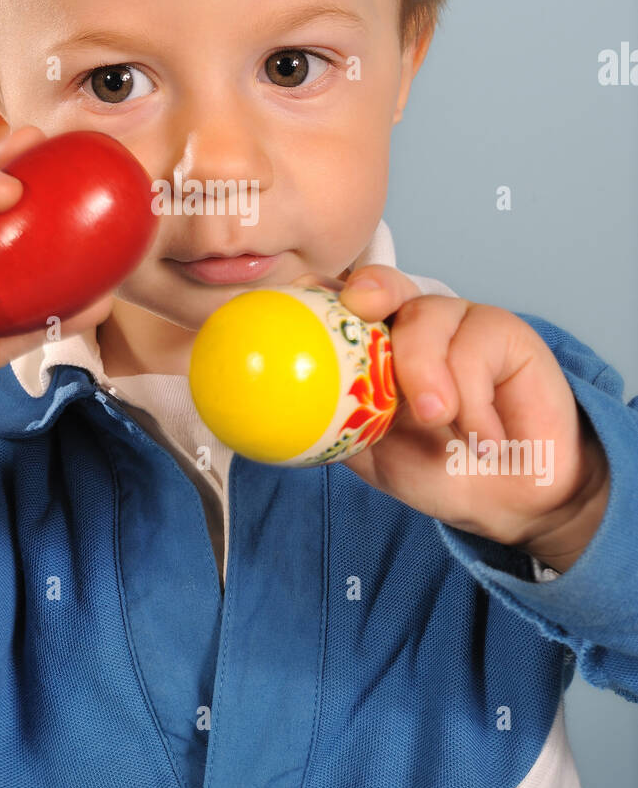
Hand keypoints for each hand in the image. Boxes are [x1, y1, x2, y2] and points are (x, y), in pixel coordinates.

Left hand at [294, 265, 610, 572]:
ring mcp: (461, 324)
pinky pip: (477, 348)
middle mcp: (415, 324)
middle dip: (370, 290)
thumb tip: (280, 414)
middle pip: (384, 286)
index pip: (343, 301)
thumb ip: (335, 423)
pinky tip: (482, 438)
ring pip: (429, 317)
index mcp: (377, 345)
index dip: (322, 292)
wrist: (507, 501)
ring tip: (437, 420)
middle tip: (365, 308)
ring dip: (425, 371)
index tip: (303, 295)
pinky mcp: (506, 334)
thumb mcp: (372, 452)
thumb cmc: (439, 469)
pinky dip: (473, 400)